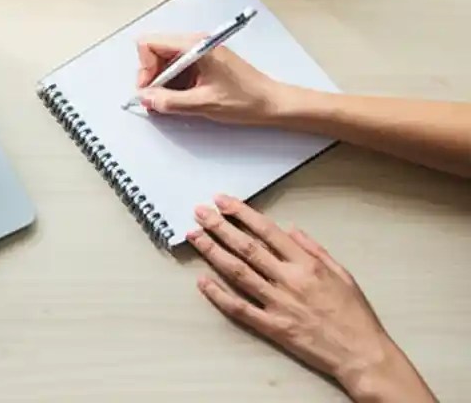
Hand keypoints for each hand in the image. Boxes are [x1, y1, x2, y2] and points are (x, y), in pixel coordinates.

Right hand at [135, 34, 283, 124]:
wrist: (273, 103)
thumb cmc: (247, 100)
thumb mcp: (203, 103)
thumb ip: (170, 101)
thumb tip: (146, 98)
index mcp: (197, 46)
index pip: (151, 44)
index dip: (144, 67)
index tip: (148, 88)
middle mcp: (197, 43)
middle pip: (156, 52)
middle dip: (151, 76)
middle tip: (155, 99)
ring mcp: (202, 51)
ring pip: (166, 61)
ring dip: (163, 82)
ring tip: (168, 103)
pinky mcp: (206, 61)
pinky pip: (179, 68)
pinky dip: (174, 83)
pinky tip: (180, 99)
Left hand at [189, 195, 434, 401]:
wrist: (362, 354)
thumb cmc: (355, 315)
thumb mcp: (342, 273)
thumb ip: (315, 249)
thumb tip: (291, 229)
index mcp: (308, 265)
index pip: (268, 231)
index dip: (242, 214)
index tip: (223, 201)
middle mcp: (290, 280)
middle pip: (247, 247)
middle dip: (220, 227)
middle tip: (200, 213)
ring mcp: (278, 304)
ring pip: (238, 273)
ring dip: (213, 252)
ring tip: (195, 237)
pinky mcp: (272, 327)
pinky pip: (240, 308)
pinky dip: (219, 295)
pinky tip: (202, 281)